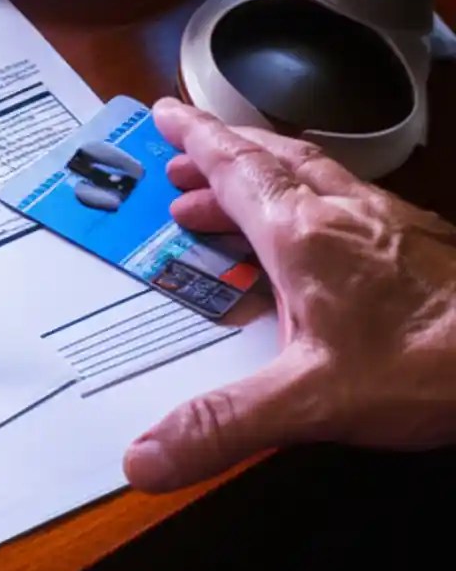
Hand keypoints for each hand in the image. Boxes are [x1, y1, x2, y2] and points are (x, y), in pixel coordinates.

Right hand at [123, 98, 455, 492]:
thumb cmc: (433, 367)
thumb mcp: (310, 401)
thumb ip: (223, 425)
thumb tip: (143, 457)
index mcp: (303, 235)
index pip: (236, 169)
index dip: (197, 140)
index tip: (167, 114)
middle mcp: (343, 215)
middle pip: (271, 162)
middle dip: (221, 156)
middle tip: (183, 161)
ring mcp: (387, 224)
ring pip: (312, 175)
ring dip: (262, 174)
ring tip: (228, 197)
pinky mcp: (422, 244)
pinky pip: (347, 200)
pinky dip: (308, 199)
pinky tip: (319, 231)